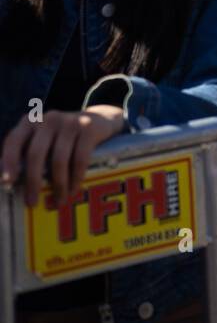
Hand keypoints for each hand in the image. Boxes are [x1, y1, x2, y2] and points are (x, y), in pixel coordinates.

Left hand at [1, 105, 125, 205]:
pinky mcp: (88, 129)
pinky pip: (79, 159)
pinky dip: (75, 179)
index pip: (14, 140)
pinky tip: (73, 190)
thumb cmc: (63, 138)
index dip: (8, 161)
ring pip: (58, 160)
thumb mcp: (44, 138)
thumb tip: (9, 185)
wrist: (101, 119)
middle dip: (33, 182)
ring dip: (58, 185)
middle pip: (36, 154)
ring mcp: (70, 122)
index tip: (8, 183)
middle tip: (32, 203)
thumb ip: (27, 153)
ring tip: (59, 201)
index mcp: (31, 122)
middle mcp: (48, 119)